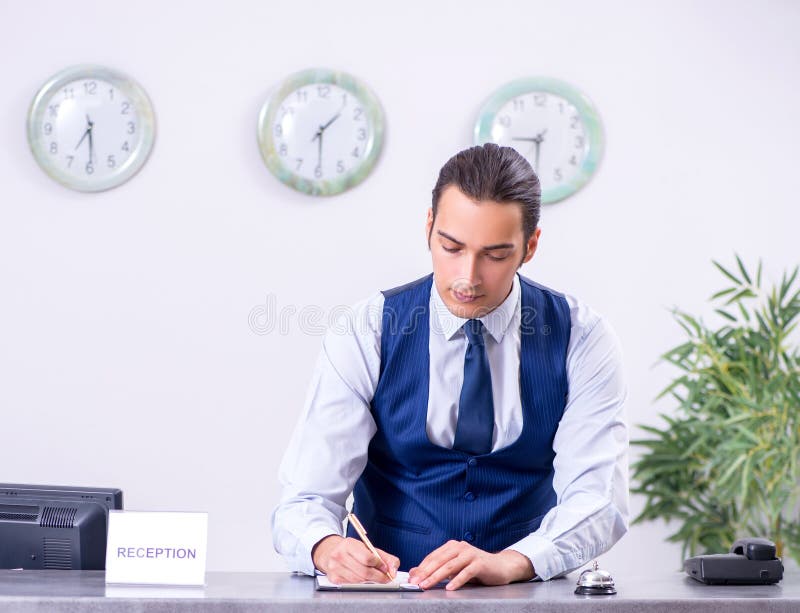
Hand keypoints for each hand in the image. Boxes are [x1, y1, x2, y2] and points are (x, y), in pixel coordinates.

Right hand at [312, 535, 399, 583]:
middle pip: (364, 572)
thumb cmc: (352, 550)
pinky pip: (352, 584)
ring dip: (370, 580)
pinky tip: (362, 577)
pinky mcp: (333, 578)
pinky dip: (360, 582)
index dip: (379, 565)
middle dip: (378, 577)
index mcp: (348, 544)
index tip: (385, 568)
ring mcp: (334, 568)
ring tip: (373, 576)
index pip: (368, 558)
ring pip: (359, 580)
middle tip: (385, 578)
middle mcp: (339, 555)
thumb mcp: (368, 548)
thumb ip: (385, 557)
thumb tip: (394, 570)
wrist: (331, 552)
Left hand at [407, 540, 533, 590]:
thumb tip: (414, 572)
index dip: (421, 568)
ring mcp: (470, 554)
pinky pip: (466, 572)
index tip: (411, 579)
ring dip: (437, 577)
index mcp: (452, 546)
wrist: (501, 566)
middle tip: (415, 583)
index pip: (433, 556)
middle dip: (425, 572)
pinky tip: (450, 588)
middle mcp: (460, 547)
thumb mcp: (455, 567)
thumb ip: (437, 569)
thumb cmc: (476, 567)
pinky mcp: (480, 563)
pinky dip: (457, 581)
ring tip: (427, 585)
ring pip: (450, 566)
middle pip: (439, 560)